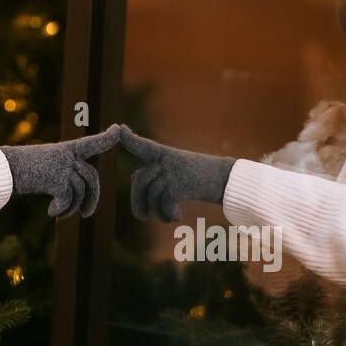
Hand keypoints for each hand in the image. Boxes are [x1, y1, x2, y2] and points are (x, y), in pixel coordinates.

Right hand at [0, 123, 119, 218]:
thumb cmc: (22, 170)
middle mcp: (67, 155)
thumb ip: (66, 175)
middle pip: (92, 177)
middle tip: (87, 214)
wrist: (4, 170)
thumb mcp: (47, 167)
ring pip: (80, 191)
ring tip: (60, 214)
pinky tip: (51, 213)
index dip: (107, 138)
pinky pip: (68, 199)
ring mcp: (62, 166)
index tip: (118, 129)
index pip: (91, 143)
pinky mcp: (56, 178)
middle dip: (92, 199)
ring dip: (72, 208)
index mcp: (66, 149)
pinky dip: (61, 209)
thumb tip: (81, 199)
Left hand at [119, 124, 234, 222]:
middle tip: (143, 217)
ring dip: (158, 212)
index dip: (129, 139)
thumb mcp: (176, 170)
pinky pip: (164, 203)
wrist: (226, 180)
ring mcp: (171, 171)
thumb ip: (154, 171)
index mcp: (164, 154)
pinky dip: (169, 214)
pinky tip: (177, 217)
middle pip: (139, 182)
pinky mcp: (178, 184)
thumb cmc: (201, 177)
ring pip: (151, 196)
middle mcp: (165, 160)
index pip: (143, 145)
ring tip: (169, 216)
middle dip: (138, 202)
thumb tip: (133, 176)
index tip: (119, 129)